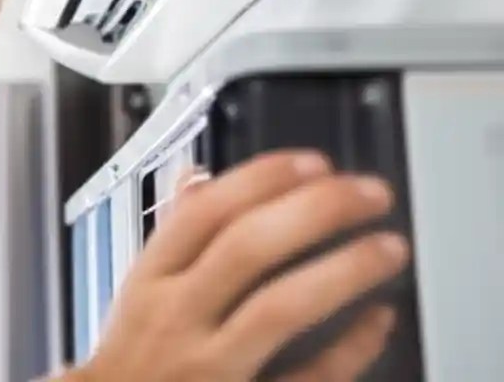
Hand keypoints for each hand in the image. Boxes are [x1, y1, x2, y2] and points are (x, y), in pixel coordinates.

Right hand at [56, 151, 409, 381]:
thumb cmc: (133, 359)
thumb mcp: (137, 291)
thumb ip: (171, 236)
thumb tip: (197, 177)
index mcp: (150, 282)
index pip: (202, 214)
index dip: (261, 180)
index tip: (312, 162)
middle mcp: (177, 318)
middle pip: (245, 249)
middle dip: (314, 212)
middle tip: (367, 193)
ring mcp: (209, 365)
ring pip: (278, 309)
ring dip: (341, 272)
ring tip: (388, 247)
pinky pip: (304, 377)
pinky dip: (348, 349)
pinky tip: (378, 320)